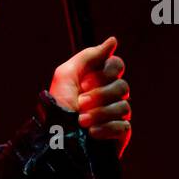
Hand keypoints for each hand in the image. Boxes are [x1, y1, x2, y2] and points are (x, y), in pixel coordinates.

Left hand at [49, 36, 131, 156]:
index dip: (104, 73)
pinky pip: (123, 126)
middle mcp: (109, 94)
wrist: (55, 138)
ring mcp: (116, 114)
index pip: (116, 65)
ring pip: (123, 107)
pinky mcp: (119, 134)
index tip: (84, 83)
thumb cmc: (58, 105)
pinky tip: (91, 132)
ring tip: (80, 120)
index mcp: (98, 79)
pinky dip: (106, 128)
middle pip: (122, 86)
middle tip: (80, 103)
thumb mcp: (66, 74)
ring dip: (99, 113)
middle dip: (99, 95)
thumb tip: (113, 40)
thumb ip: (89, 56)